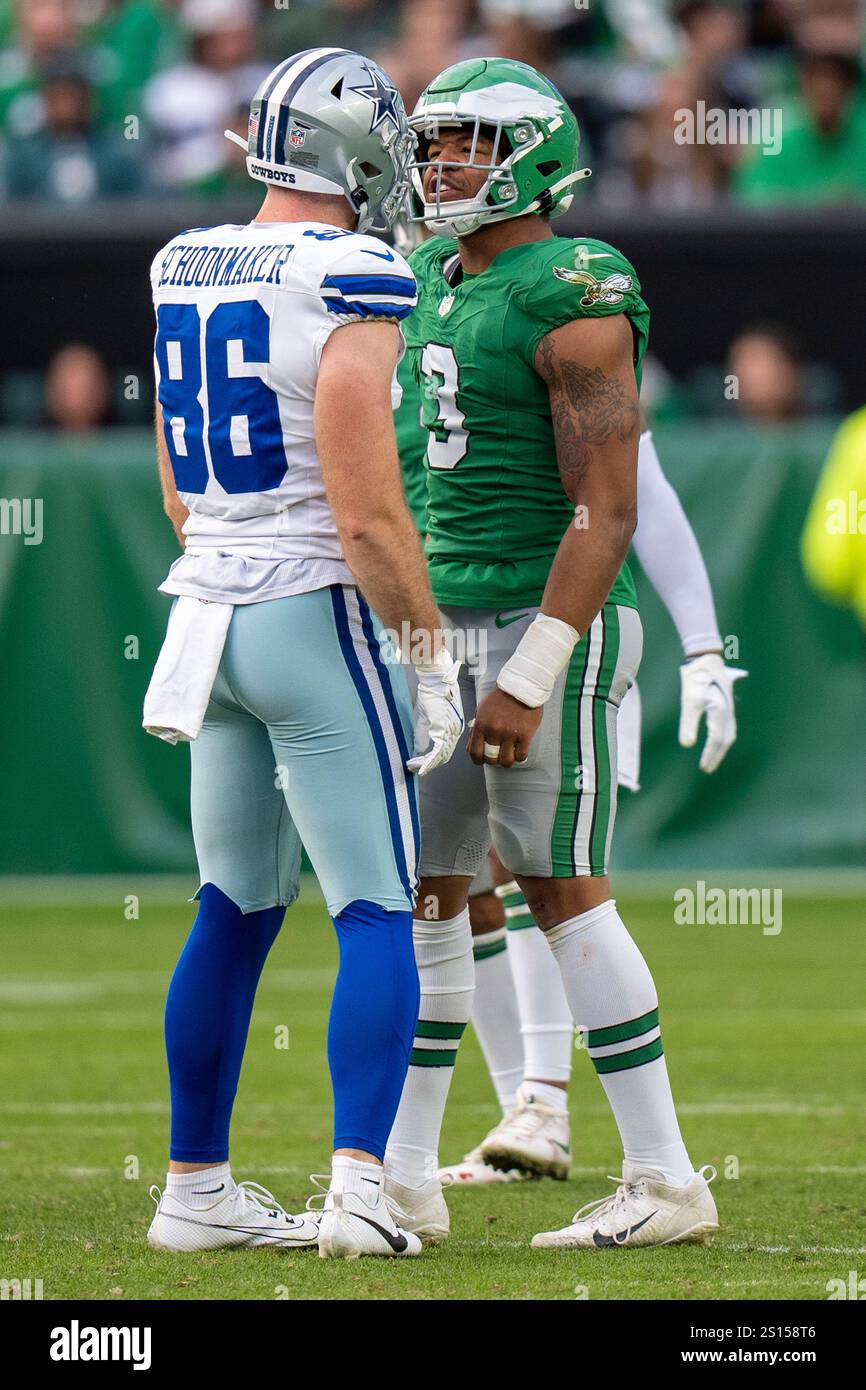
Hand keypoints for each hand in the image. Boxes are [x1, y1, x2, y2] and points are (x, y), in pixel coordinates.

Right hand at [406, 653, 464, 776]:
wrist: (435, 679)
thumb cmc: (432, 692)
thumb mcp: (427, 716)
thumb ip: (424, 733)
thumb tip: (420, 749)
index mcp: (453, 728)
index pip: (446, 750)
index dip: (433, 759)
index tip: (421, 764)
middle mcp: (455, 731)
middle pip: (444, 756)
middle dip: (429, 764)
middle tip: (415, 769)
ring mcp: (450, 730)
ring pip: (441, 756)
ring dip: (426, 764)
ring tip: (414, 767)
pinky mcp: (442, 728)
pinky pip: (437, 751)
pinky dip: (428, 762)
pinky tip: (419, 767)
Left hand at [468, 688, 542, 766]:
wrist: (521, 687)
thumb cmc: (501, 697)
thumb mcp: (482, 709)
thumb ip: (477, 726)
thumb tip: (473, 743)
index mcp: (482, 724)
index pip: (475, 751)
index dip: (477, 760)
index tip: (480, 760)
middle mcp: (495, 731)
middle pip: (491, 759)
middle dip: (492, 760)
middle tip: (496, 757)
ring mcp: (511, 734)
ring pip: (506, 760)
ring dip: (506, 760)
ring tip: (508, 755)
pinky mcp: (525, 735)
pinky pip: (521, 756)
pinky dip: (519, 757)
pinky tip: (518, 752)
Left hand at [679, 653, 747, 773]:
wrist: (707, 659)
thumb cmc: (697, 679)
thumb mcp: (689, 700)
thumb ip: (688, 723)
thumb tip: (687, 745)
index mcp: (720, 713)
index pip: (716, 740)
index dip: (710, 755)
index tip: (704, 767)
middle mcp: (728, 713)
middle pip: (726, 740)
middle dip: (717, 756)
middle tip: (708, 768)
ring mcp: (729, 709)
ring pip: (729, 734)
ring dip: (721, 748)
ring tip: (713, 758)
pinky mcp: (727, 705)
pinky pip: (728, 727)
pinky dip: (723, 738)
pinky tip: (717, 740)